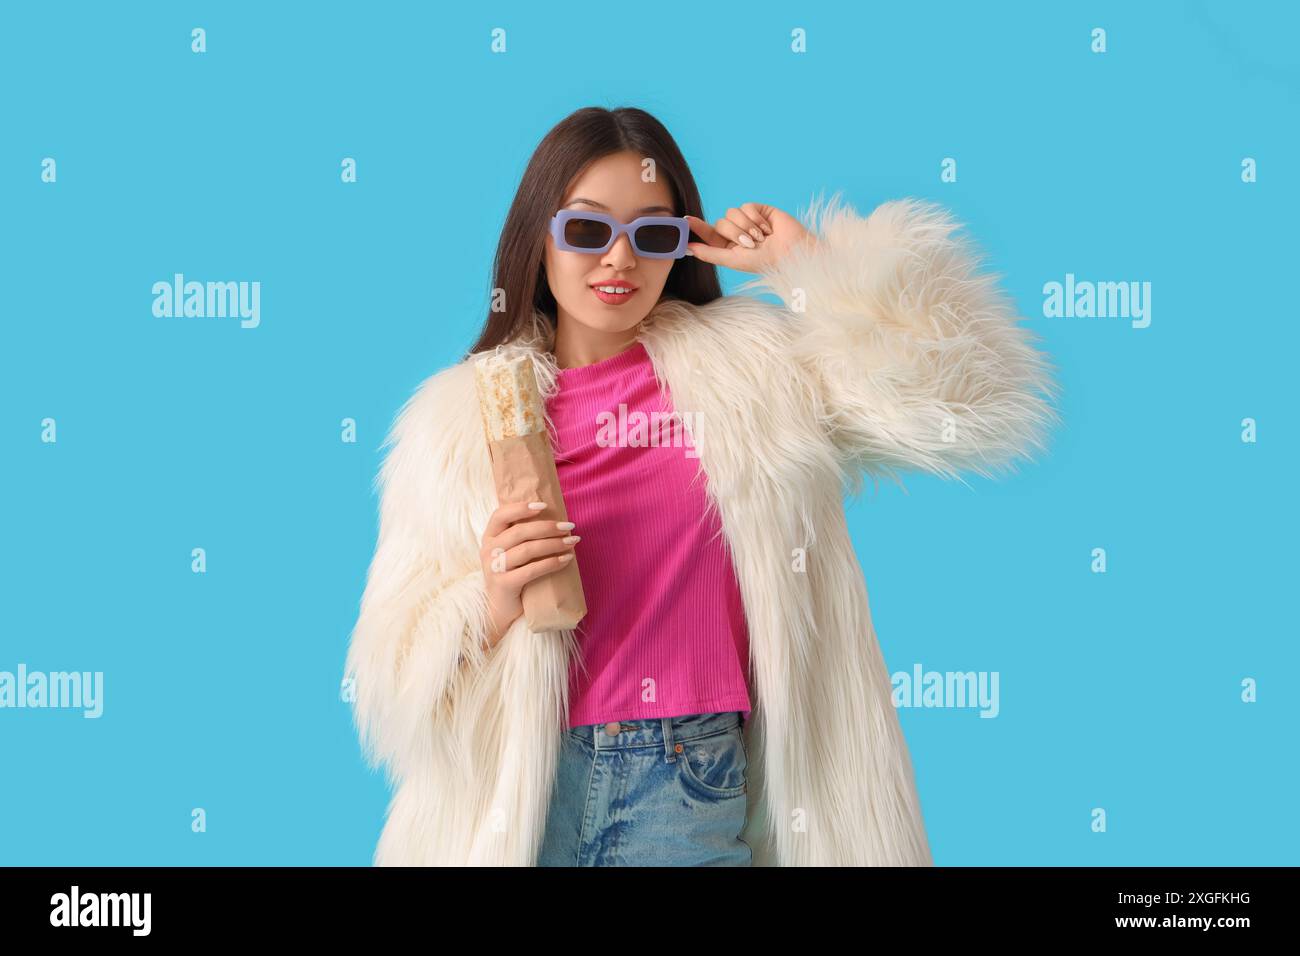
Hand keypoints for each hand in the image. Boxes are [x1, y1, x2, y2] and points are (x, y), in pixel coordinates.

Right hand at [479, 500, 579, 647]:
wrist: (500, 611)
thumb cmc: (512, 576)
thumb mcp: (511, 553)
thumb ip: (522, 537)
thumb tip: (555, 520)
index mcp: (489, 538)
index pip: (500, 515)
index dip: (521, 508)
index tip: (544, 506)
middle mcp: (488, 551)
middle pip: (519, 532)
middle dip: (547, 527)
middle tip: (569, 526)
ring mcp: (494, 568)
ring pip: (527, 550)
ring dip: (553, 544)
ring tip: (572, 542)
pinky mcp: (504, 585)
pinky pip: (531, 570)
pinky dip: (551, 563)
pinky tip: (566, 560)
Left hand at [684, 203, 814, 273]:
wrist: (790, 251)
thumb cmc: (763, 261)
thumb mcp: (733, 259)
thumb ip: (709, 253)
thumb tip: (687, 249)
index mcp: (728, 246)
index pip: (708, 233)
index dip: (697, 227)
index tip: (684, 220)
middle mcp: (735, 232)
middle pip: (720, 223)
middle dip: (734, 232)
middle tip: (750, 243)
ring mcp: (746, 220)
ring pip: (731, 213)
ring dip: (746, 227)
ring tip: (761, 238)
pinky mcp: (758, 209)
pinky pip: (745, 206)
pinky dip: (755, 218)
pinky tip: (767, 229)